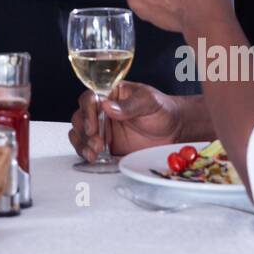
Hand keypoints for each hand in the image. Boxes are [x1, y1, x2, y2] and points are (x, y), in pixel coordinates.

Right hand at [69, 81, 190, 161]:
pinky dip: (86, 153)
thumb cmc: (161, 110)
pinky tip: (93, 158)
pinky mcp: (105, 146)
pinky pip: (87, 148)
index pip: (90, 99)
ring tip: (94, 153)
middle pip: (80, 117)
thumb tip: (107, 106)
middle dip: (84, 131)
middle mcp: (102, 112)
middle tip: (97, 142)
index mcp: (110, 95)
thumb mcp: (149, 102)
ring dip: (82, 143)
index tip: (93, 126)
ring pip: (79, 133)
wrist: (174, 132)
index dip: (87, 111)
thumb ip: (129, 105)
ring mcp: (102, 130)